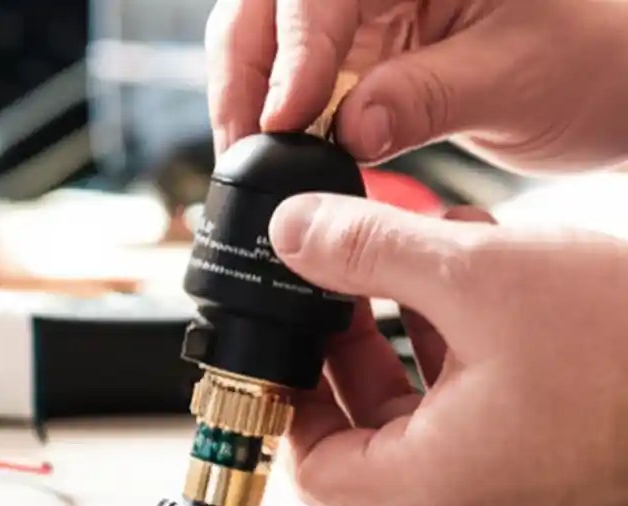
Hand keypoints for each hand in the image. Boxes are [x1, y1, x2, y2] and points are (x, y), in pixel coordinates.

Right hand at [206, 0, 627, 171]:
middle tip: (244, 146)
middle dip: (245, 72)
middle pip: (269, 4)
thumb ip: (423, 99)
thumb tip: (345, 132)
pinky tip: (276, 156)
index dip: (295, 49)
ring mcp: (362, 10)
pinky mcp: (358, 53)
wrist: (621, 85)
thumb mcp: (518, 77)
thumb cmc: (599, 58)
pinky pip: (291, 78)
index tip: (286, 120)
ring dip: (248, 97)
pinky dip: (273, 117)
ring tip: (251, 160)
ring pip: (265, 38)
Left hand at [268, 194, 627, 505]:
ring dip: (415, 338)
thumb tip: (296, 235)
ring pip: (436, 420)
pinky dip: (476, 351)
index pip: (314, 469)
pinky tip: (491, 276)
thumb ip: (370, 252)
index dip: (285, 399)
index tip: (284, 337)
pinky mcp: (574, 466)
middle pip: (370, 440)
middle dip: (350, 353)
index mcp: (438, 487)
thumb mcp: (482, 276)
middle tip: (341, 286)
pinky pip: (497, 415)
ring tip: (418, 258)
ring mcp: (531, 493)